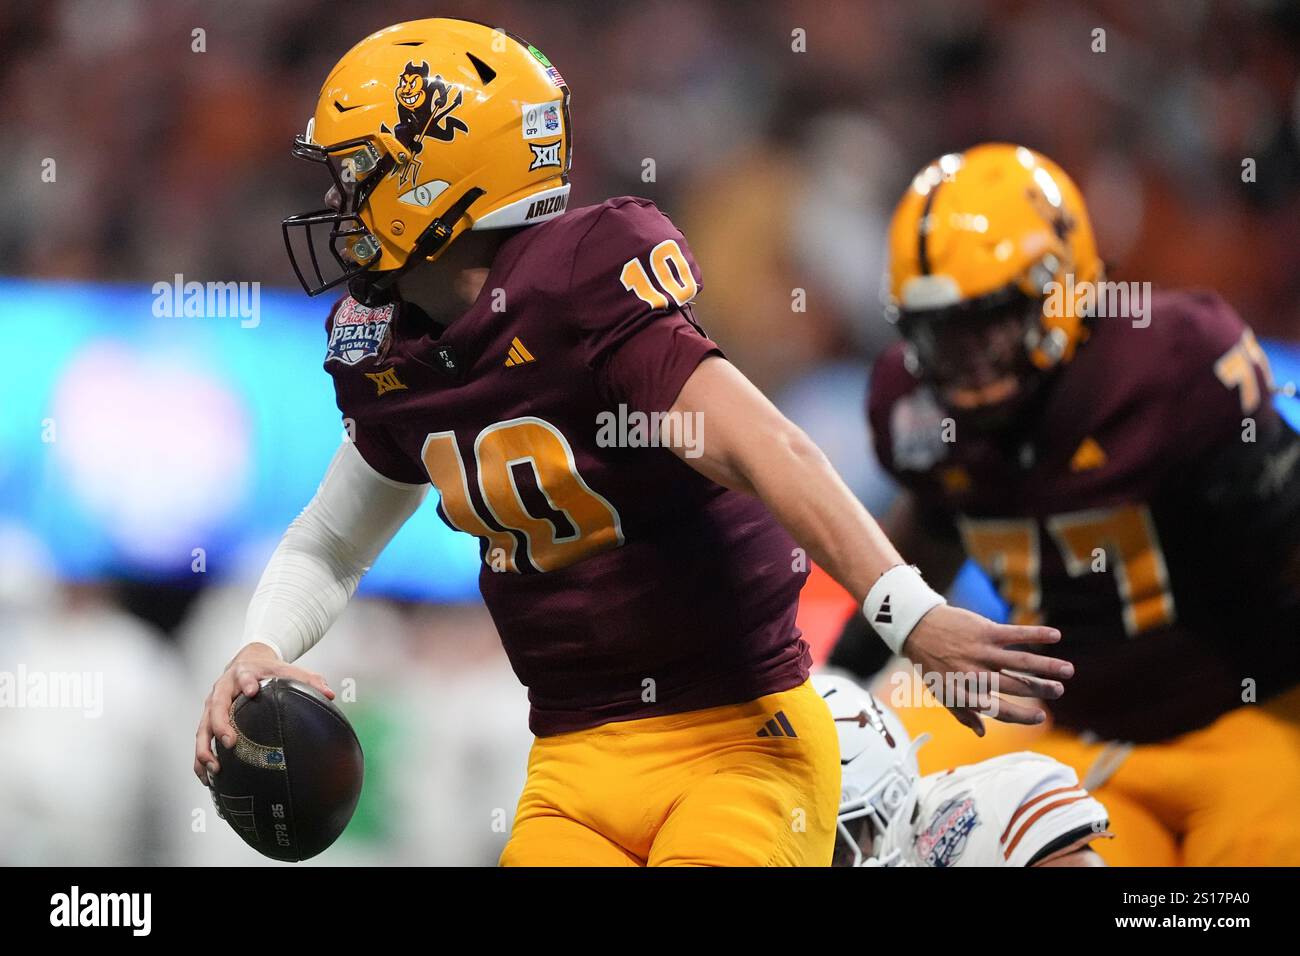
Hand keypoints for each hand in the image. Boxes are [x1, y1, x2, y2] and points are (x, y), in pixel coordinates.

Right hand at [193, 642, 333, 784]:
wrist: (246, 662)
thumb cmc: (268, 671)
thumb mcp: (287, 671)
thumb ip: (309, 680)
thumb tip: (331, 693)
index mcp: (243, 674)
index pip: (243, 676)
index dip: (246, 682)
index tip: (251, 691)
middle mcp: (222, 690)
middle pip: (216, 706)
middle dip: (221, 724)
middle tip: (231, 742)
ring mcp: (210, 706)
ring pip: (202, 728)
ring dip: (205, 749)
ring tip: (215, 768)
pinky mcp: (206, 721)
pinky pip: (200, 742)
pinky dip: (200, 760)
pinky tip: (207, 778)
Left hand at [901, 605, 1072, 735]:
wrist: (917, 627)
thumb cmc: (932, 664)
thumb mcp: (941, 692)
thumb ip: (963, 713)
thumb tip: (982, 733)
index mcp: (967, 692)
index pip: (999, 710)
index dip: (1022, 716)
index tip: (1041, 717)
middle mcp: (976, 674)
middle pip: (1016, 685)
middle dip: (1041, 689)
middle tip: (1059, 690)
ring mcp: (982, 651)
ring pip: (1021, 662)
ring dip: (1047, 666)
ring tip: (1067, 670)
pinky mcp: (986, 630)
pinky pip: (1016, 634)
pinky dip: (1037, 634)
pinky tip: (1056, 635)